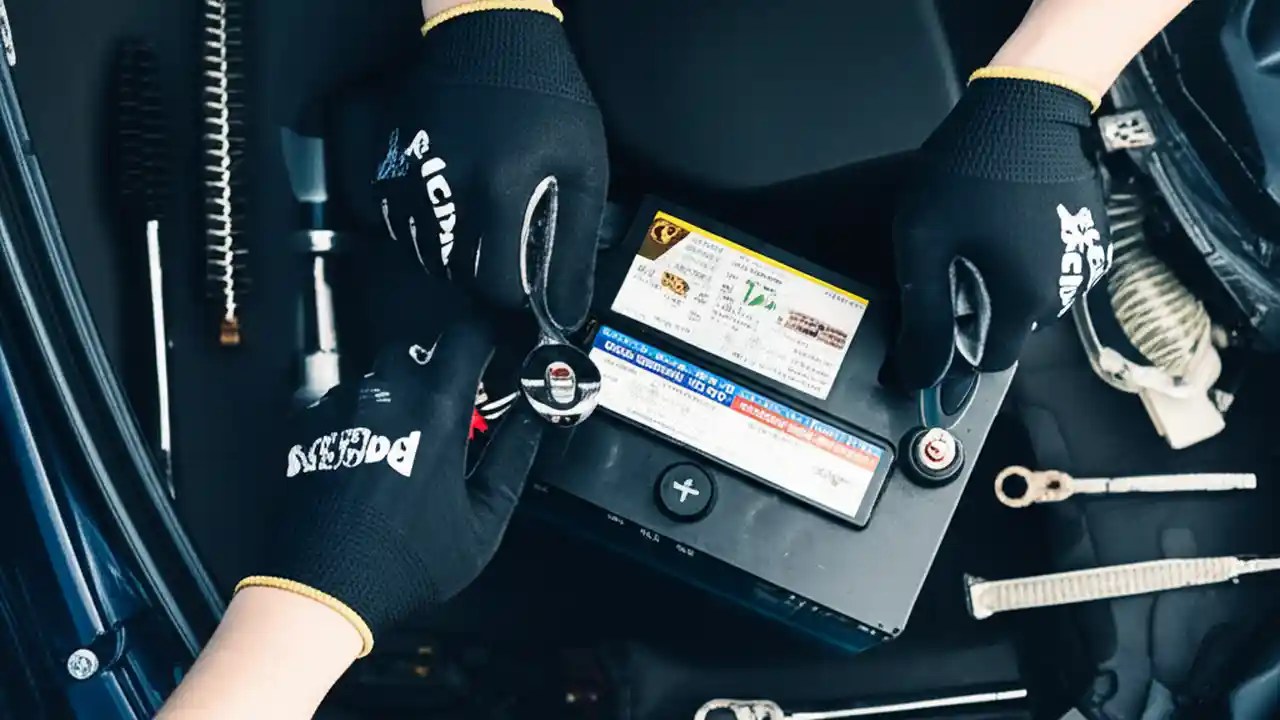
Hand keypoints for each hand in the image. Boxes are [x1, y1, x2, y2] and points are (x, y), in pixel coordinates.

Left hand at [238, 308, 541, 656]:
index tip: (497, 351)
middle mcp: (384, 394)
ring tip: (406, 446)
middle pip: (420, 350)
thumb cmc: (404, 562)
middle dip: (440, 372)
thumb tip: (535, 417)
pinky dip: (361, 418)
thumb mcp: (483, 519)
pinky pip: (342, 401)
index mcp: (435, 408)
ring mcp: (339, 405)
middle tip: (453, 414)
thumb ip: (514, 456)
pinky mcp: (307, 424)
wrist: (323, 588)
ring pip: (378, 378)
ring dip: (398, 397)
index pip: (468, 334)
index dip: (489, 335)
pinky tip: (369, 459)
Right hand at [362, 6, 606, 329]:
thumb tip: (568, 312)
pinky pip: (398, 225)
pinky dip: (422, 231)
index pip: (495, 283)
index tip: (524, 283)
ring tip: (480, 224)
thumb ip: (577, 246)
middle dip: (483, 274)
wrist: (491, 31)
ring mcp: (411, 177)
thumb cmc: (547, 98)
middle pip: (457, 275)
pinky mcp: (389, 165)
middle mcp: (448, 189)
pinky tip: (449, 206)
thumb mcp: (583, 168)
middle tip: (506, 249)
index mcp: (501, 190)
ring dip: (452, 256)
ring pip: (424, 255)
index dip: (513, 293)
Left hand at [893, 75, 1111, 389]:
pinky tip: (1005, 221)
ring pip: (1029, 298)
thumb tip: (919, 376)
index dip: (956, 348)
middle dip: (977, 308)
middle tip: (952, 260)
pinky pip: (1050, 267)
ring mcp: (1083, 262)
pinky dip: (1025, 257)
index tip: (937, 316)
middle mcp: (1063, 293)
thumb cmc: (970, 171)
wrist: (1028, 107)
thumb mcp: (924, 243)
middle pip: (1010, 328)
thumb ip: (923, 315)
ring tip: (978, 235)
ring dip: (1001, 281)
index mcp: (1024, 302)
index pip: (989, 361)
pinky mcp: (1091, 235)